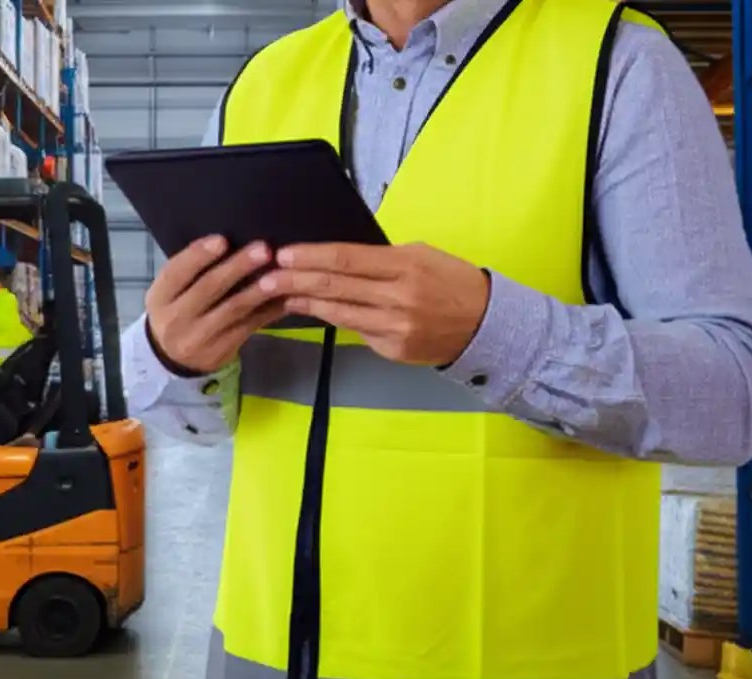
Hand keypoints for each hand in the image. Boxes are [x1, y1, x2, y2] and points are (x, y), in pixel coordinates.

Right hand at [145, 235, 286, 373]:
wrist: (172, 359)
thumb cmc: (176, 311)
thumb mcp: (170, 293)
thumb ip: (190, 271)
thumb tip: (227, 241)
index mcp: (160, 297)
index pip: (175, 273)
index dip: (198, 256)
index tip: (222, 240)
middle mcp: (175, 318)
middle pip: (208, 288)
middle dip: (237, 267)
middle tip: (263, 249)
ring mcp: (198, 338)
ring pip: (233, 309)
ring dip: (258, 289)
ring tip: (278, 274)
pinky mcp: (221, 351)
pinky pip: (248, 326)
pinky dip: (269, 310)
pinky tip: (284, 297)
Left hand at [261, 242, 489, 365]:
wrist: (485, 324)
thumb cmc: (450, 281)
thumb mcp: (419, 255)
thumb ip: (379, 259)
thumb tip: (335, 259)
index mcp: (405, 266)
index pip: (346, 259)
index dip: (311, 257)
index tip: (284, 255)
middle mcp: (398, 297)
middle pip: (335, 287)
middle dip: (295, 281)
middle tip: (265, 277)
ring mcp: (395, 327)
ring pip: (338, 313)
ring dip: (304, 303)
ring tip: (277, 294)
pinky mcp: (393, 349)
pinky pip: (355, 330)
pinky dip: (330, 319)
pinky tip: (310, 311)